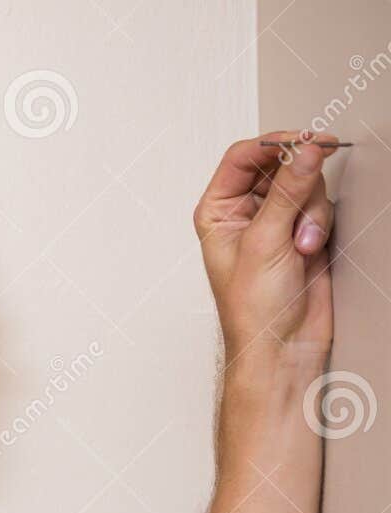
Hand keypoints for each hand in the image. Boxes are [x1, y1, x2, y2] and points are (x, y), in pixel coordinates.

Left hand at [193, 129, 336, 364]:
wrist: (281, 344)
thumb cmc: (252, 308)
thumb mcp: (264, 242)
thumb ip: (287, 191)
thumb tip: (304, 150)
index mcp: (217, 210)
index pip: (242, 156)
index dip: (274, 144)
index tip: (304, 141)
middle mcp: (244, 212)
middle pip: (280, 165)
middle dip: (299, 184)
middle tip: (308, 191)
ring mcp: (276, 221)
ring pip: (306, 184)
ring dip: (311, 211)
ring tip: (301, 244)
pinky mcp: (302, 230)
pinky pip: (321, 205)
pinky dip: (321, 224)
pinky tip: (310, 250)